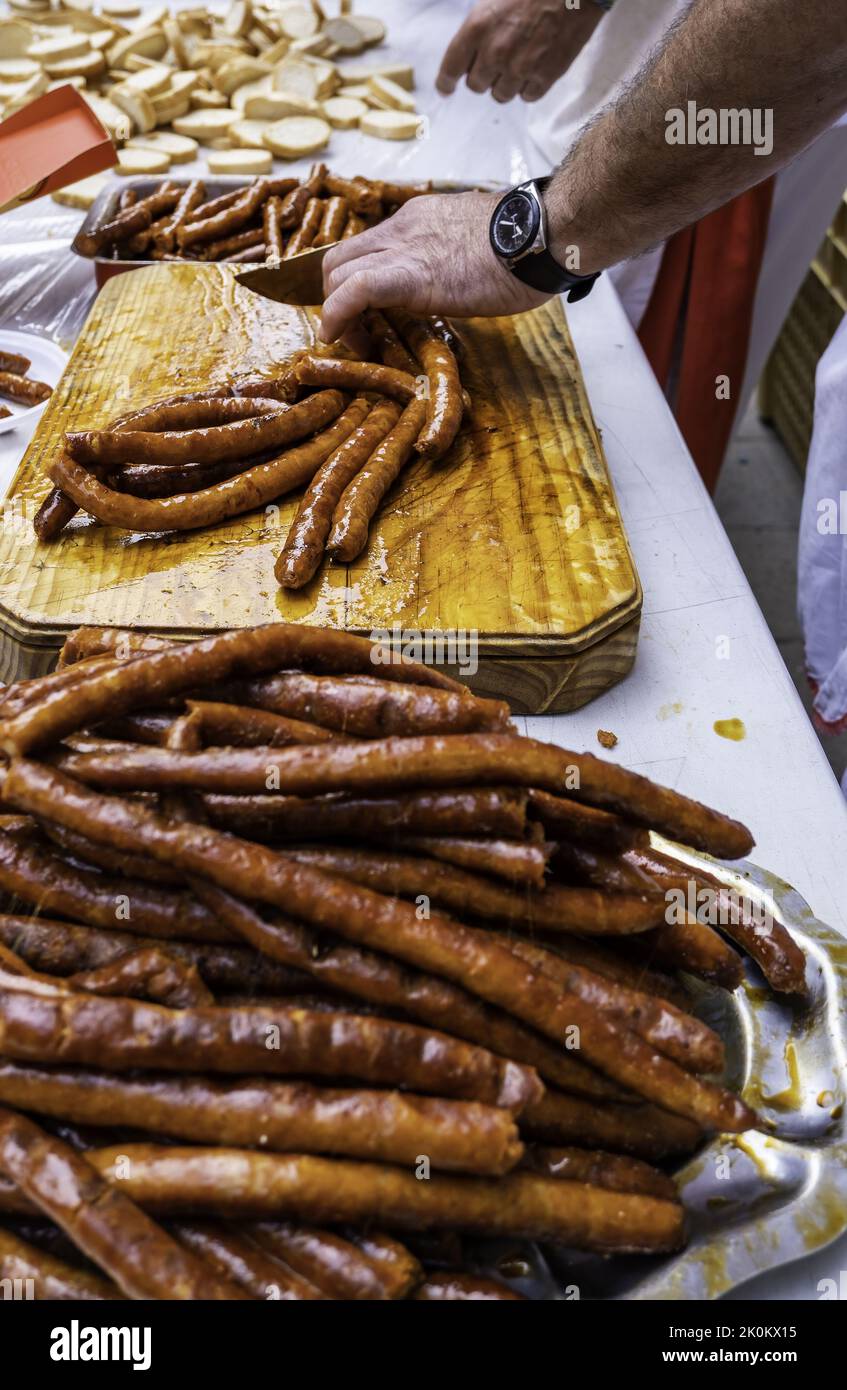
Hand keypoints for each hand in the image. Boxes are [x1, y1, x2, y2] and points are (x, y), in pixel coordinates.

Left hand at [319, 191, 549, 344]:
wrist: (541, 236)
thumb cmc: (527, 244)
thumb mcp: (478, 245)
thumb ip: (452, 257)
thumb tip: (453, 278)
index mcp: (418, 220)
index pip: (366, 245)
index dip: (354, 280)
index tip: (365, 312)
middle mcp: (402, 229)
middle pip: (340, 257)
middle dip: (335, 297)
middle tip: (357, 331)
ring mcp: (402, 249)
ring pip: (338, 272)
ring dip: (335, 312)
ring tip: (356, 342)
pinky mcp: (407, 275)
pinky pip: (354, 291)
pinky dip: (336, 316)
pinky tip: (335, 337)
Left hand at [437, 0, 603, 103]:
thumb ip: (477, 29)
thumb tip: (467, 53)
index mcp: (477, 28)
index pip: (450, 69)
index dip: (446, 82)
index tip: (446, 88)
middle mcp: (496, 52)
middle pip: (476, 86)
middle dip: (482, 75)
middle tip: (495, 60)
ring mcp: (521, 68)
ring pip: (501, 95)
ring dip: (505, 83)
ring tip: (518, 61)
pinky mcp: (545, 77)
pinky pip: (527, 96)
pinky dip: (528, 86)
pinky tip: (535, 67)